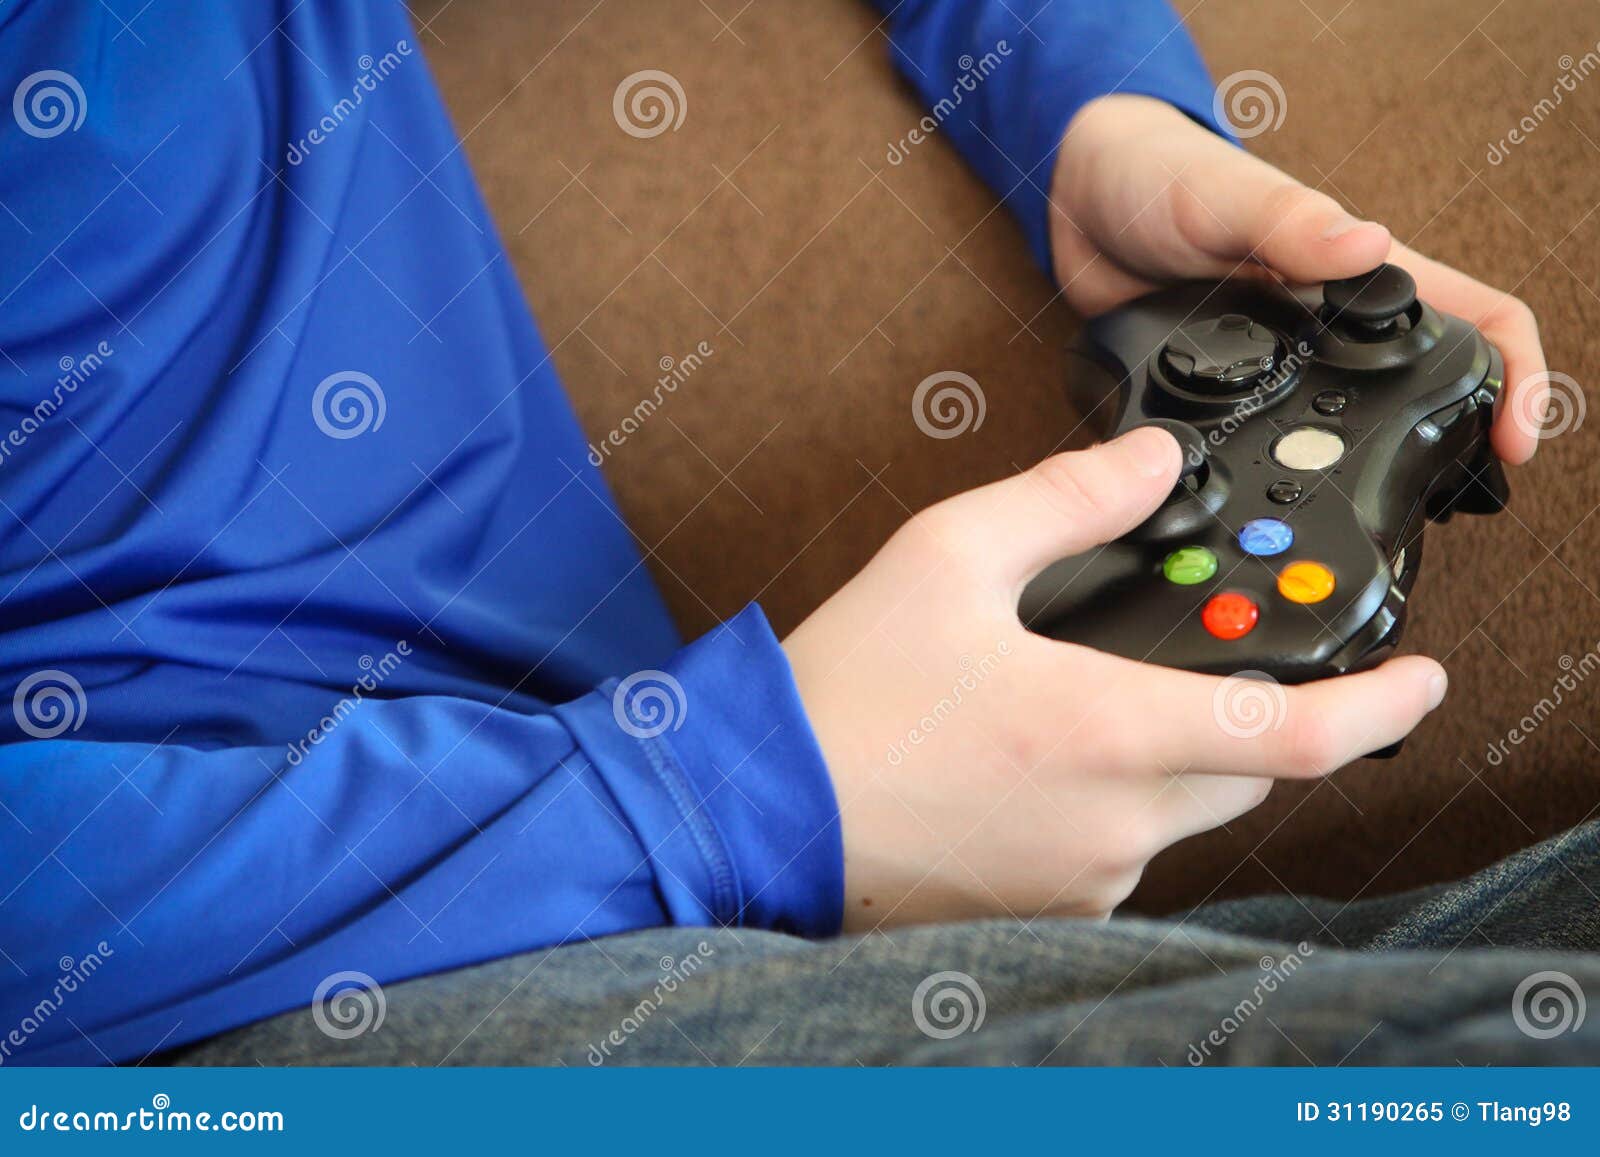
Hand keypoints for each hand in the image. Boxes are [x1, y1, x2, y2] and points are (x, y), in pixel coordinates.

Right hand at [783, 428, 1446, 928]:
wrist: (759, 812)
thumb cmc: (846, 695)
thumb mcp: (946, 554)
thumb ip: (1068, 498)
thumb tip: (1151, 463)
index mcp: (1108, 729)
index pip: (1297, 733)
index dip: (1381, 705)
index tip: (1422, 679)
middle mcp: (1116, 822)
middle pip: (1249, 767)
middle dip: (1254, 707)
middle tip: (1208, 655)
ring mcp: (1085, 876)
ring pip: (1183, 809)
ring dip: (1171, 749)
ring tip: (1081, 696)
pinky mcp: (1049, 906)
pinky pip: (1123, 849)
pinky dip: (1114, 796)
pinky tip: (1035, 758)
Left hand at [1049, 94, 1546, 464]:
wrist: (1081, 205)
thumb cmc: (1160, 177)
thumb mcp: (1224, 196)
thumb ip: (1287, 222)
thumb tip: (1364, 245)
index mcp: (1359, 267)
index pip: (1473, 316)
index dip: (1513, 373)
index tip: (1514, 436)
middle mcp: (1331, 322)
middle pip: (1422, 388)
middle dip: (1448, 444)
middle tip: (1441, 500)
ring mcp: (1284, 361)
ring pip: (1346, 428)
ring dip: (1359, 470)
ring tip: (1352, 513)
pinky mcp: (1228, 392)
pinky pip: (1267, 440)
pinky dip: (1275, 472)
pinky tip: (1261, 499)